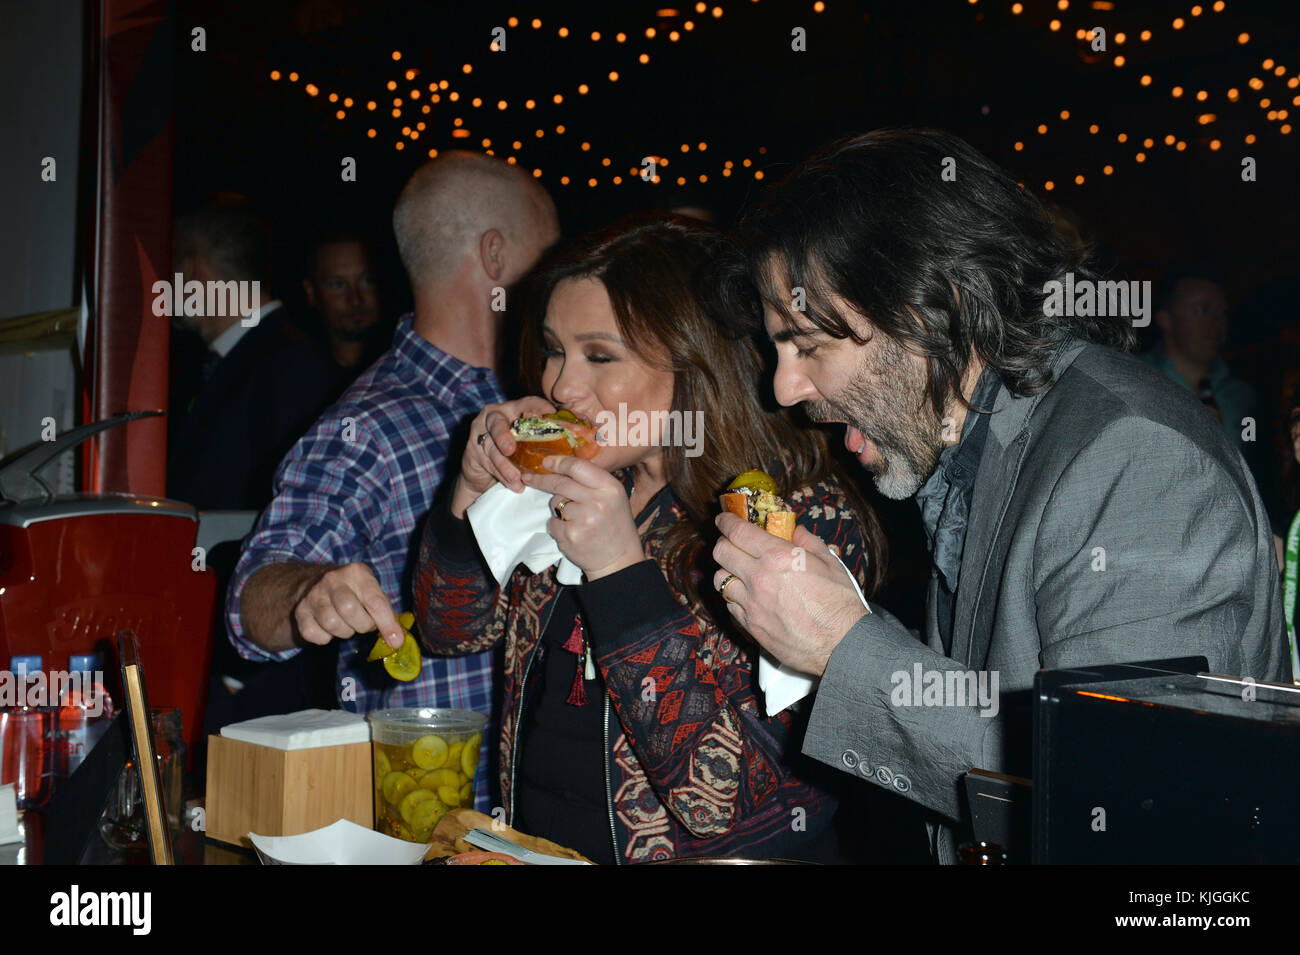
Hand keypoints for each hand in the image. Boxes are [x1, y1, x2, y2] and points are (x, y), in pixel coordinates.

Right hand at [292, 562, 403, 648]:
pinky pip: (315, 635)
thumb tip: (397, 640)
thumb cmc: (353, 592)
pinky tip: (329, 628)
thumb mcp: (371, 592)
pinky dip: (325, 638)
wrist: (315, 585)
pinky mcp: (300, 611)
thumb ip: (386, 613)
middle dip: (362, 625)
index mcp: (356, 572)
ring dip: (344, 631)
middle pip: (349, 610)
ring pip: (332, 624)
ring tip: (346, 623)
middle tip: (364, 624)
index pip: (374, 600)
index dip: (387, 623)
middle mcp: (332, 580)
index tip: (395, 641)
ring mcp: (313, 595)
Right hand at [453, 396, 556, 515]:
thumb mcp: (530, 441)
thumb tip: (586, 438)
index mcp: (513, 409)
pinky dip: (502, 475)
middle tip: (511, 449)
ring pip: (492, 448)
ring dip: (505, 465)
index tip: (549, 414)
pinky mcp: (472, 451)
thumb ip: (549, 436)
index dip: (538, 407)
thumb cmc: (515, 454)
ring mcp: (480, 433)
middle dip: (503, 436)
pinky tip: (514, 485)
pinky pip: (488, 463)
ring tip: (518, 479)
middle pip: (497, 422)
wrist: (483, 472)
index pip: (527, 403)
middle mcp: (494, 416)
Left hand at [521, 454, 644, 580]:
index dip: (558, 463)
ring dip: (558, 509)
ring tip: (576, 519)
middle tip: (529, 478)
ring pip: (555, 503)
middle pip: (560, 483)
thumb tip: (560, 466)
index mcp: (610, 488)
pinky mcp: (570, 535)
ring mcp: (583, 519)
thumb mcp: (613, 497)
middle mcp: (598, 501)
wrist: (619, 560)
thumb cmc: (614, 525)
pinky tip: (573, 532)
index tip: (545, 462)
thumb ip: (592, 481)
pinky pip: (552, 523)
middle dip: (542, 480)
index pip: (577, 467)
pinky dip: (557, 526)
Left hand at [711, 513, 866, 675]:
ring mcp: (752, 603)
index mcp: (777, 557)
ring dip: (726, 571)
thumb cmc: (839, 603)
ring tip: (738, 571)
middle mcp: (759, 578)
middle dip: (723, 543)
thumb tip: (796, 531)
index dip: (726, 522)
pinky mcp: (751, 625)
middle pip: (721, 553)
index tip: (724, 519)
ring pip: (720, 580)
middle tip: (731, 542)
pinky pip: (730, 605)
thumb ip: (808, 542)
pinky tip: (747, 596)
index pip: (738, 532)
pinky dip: (734, 597)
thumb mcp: (829, 561)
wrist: (841, 643)